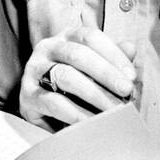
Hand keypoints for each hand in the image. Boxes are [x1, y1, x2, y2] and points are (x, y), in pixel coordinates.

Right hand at [20, 27, 135, 129]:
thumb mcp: (96, 70)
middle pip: (78, 55)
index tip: (132, 76)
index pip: (90, 37)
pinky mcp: (27, 96)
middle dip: (106, 73)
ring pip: (65, 77)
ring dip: (94, 94)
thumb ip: (113, 58)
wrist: (47, 113)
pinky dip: (76, 113)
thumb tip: (131, 48)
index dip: (113, 55)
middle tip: (127, 91)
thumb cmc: (77, 87)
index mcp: (66, 37)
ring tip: (113, 110)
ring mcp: (34, 70)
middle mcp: (47, 48)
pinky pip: (53, 103)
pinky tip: (93, 122)